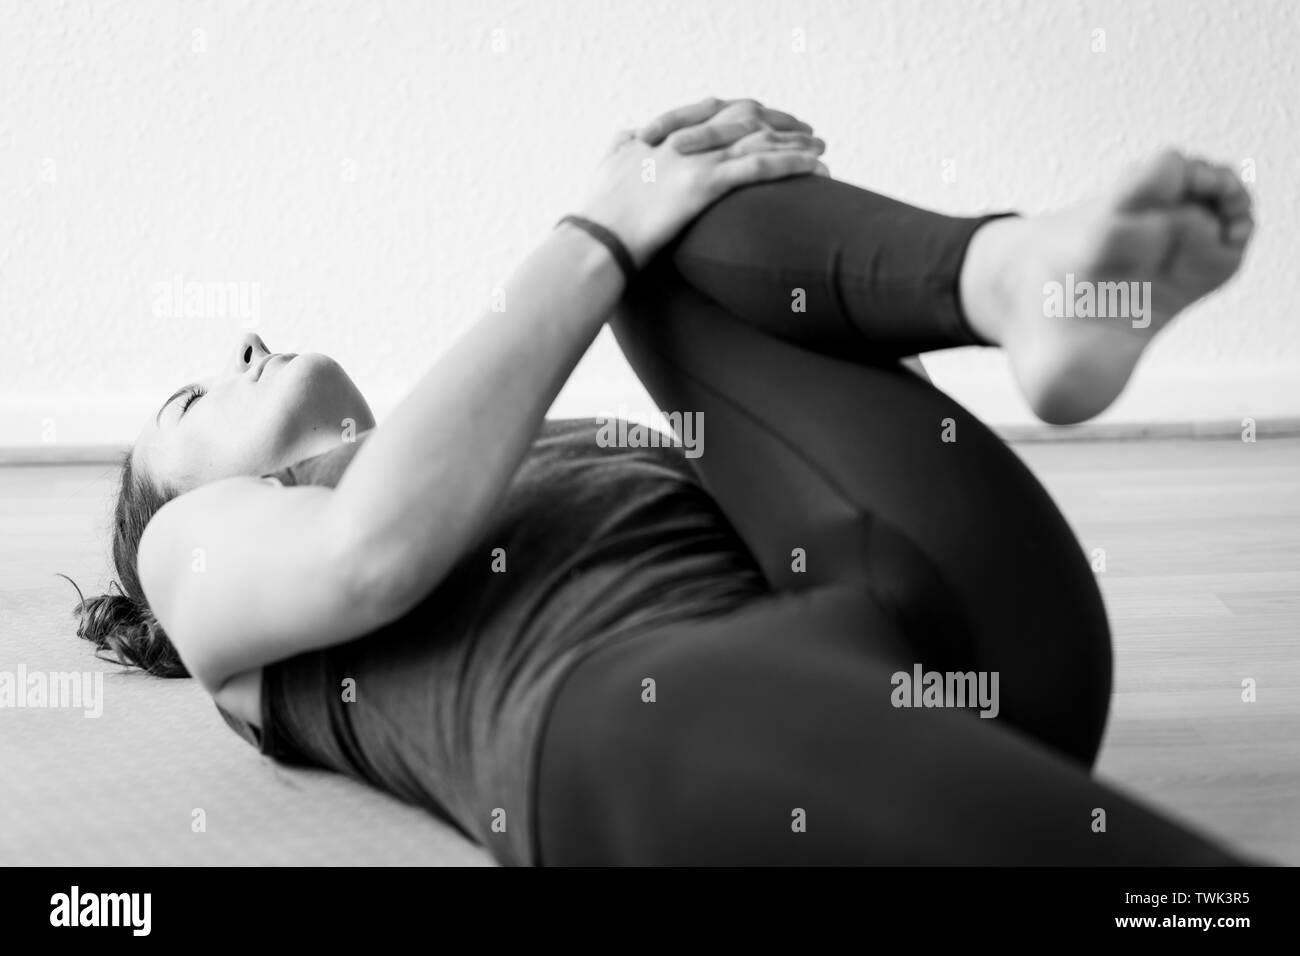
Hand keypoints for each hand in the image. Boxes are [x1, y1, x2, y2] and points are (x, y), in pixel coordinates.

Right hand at [574, 97, 826, 267]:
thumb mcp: (608, 166)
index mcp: (662, 135)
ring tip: (821, 149)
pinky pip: (758, 167)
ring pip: (757, 140)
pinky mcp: (703, 185)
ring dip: (794, 143)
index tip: (766, 118)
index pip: (713, 111)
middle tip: (805, 131)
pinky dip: (791, 164)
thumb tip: (628, 133)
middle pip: (743, 117)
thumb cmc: (598, 213)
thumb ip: (622, 146)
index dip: (745, 113)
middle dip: (778, 123)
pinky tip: (814, 168)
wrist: (596, 239)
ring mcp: (694, 160)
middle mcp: (683, 140)